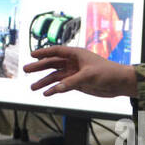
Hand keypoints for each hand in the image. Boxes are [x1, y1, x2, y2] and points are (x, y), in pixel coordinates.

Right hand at [23, 46, 137, 98]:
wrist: (119, 83)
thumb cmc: (107, 73)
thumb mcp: (88, 76)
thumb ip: (71, 82)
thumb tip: (57, 88)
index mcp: (76, 54)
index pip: (56, 51)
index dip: (43, 52)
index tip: (32, 55)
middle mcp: (73, 63)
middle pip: (52, 63)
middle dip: (39, 67)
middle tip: (26, 69)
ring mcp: (74, 73)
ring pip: (56, 77)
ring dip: (44, 81)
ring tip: (33, 87)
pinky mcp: (77, 84)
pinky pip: (62, 86)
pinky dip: (54, 90)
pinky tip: (46, 94)